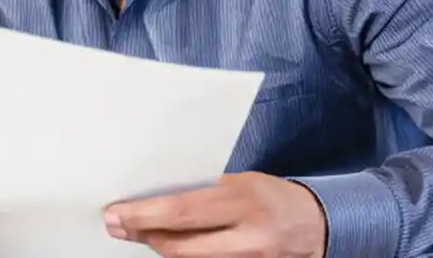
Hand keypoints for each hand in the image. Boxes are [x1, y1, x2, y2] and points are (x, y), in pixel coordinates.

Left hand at [103, 172, 326, 257]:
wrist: (319, 224)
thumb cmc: (269, 195)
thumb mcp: (239, 182)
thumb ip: (202, 193)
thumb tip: (152, 200)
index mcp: (242, 200)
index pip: (180, 212)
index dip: (141, 215)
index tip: (113, 212)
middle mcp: (248, 236)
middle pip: (179, 246)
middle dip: (141, 235)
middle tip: (114, 225)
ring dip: (158, 247)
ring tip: (136, 232)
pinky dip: (182, 257)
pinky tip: (166, 244)